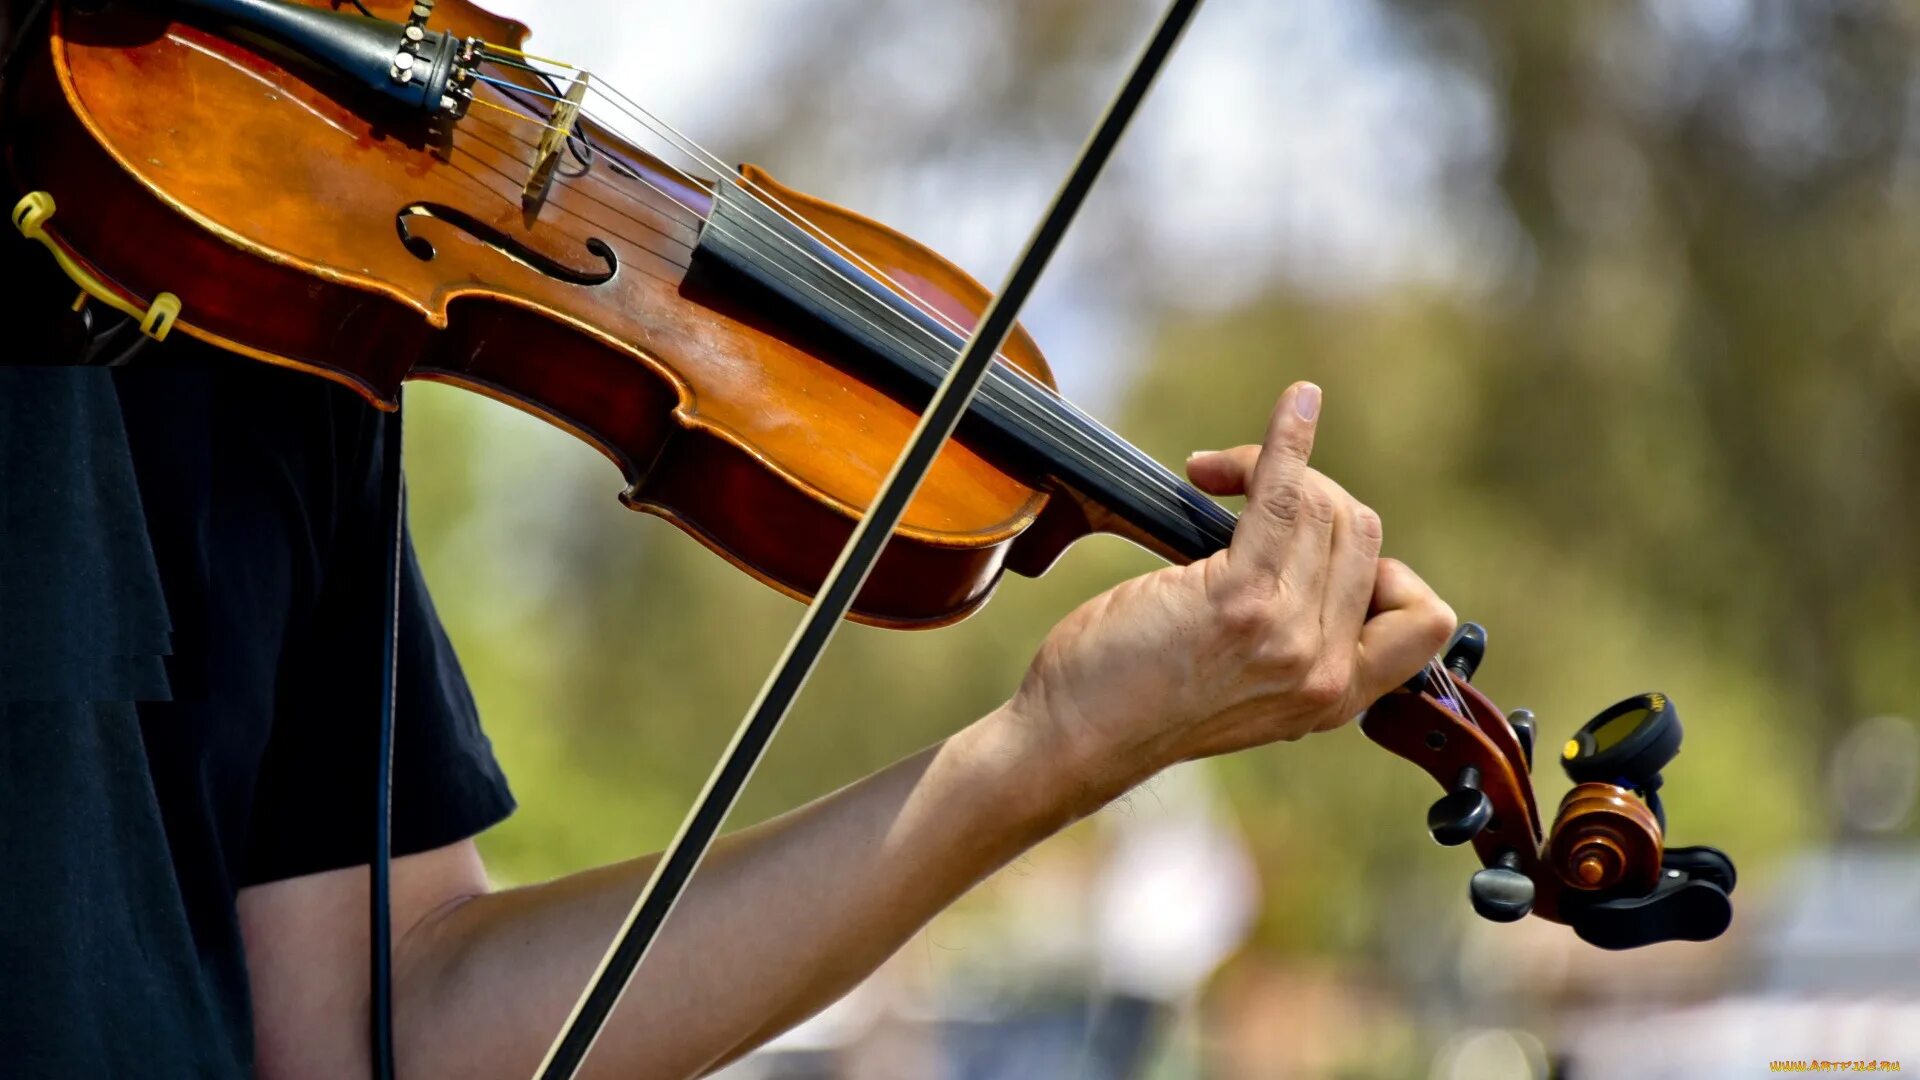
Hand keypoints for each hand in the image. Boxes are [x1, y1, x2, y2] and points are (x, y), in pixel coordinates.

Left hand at [1004, 382, 1455, 812]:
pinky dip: (1288, 443)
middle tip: (1235, 493)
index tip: (1317, 553)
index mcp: (1338, 698)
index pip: (1424, 617)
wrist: (1076, 736)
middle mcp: (1326, 674)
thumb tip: (1316, 543)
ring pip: (1326, 511)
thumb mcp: (1247, 684)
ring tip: (1215, 475)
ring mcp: (1288, 638)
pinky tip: (1295, 408)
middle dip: (1310, 494)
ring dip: (1272, 468)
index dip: (1384, 569)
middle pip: (1363, 537)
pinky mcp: (1239, 602)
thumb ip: (1295, 637)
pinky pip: (1285, 497)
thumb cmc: (1139, 698)